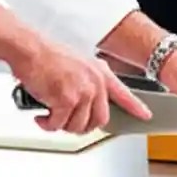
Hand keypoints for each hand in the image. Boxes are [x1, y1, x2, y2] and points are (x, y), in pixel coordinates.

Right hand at [10, 40, 151, 133]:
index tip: (145, 115)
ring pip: (77, 126)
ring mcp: (82, 91)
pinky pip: (58, 125)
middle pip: (100, 120)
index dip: (136, 107)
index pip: (124, 93)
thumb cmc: (48, 55)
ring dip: (61, 125)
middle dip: (82, 126)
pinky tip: (42, 117)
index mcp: (100, 72)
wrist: (30, 50)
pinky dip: (47, 125)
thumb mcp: (79, 63)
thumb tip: (87, 103)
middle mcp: (95, 82)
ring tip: (51, 115)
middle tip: (68, 122)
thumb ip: (88, 81)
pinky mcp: (66, 100)